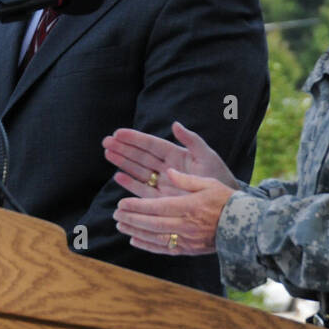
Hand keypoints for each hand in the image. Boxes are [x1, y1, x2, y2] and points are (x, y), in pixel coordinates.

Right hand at [103, 122, 238, 200]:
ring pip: (137, 171)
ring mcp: (162, 184)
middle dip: (123, 148)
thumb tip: (175, 124)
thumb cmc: (218, 177)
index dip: (135, 139)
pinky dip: (129, 183)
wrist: (223, 204)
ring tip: (107, 153)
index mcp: (175, 155)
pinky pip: (141, 190)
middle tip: (106, 142)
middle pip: (140, 156)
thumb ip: (191, 140)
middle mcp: (165, 168)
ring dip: (122, 162)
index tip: (118, 133)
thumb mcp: (206, 156)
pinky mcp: (160, 199)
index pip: (151, 145)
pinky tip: (118, 176)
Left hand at [112, 169, 236, 255]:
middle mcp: (186, 225)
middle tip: (116, 214)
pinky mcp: (189, 249)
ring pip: (155, 237)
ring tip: (121, 225)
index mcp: (189, 207)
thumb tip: (168, 171)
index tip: (122, 203)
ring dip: (135, 231)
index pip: (157, 207)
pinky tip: (135, 240)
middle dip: (132, 219)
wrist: (245, 226)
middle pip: (152, 224)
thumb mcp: (209, 183)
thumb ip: (186, 179)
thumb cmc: (226, 200)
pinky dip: (148, 245)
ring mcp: (187, 240)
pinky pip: (164, 249)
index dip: (137, 206)